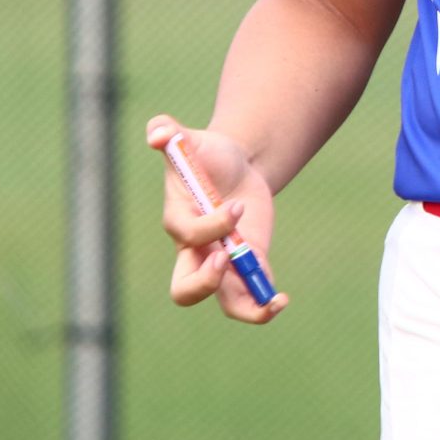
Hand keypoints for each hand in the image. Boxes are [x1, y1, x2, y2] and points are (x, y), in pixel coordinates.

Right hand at [145, 116, 287, 324]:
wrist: (236, 164)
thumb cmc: (208, 152)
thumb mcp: (192, 139)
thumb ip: (170, 132)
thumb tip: (158, 132)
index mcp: (179, 221)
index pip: (188, 236)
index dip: (213, 226)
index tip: (237, 206)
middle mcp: (196, 250)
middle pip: (184, 289)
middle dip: (205, 282)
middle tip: (227, 259)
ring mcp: (221, 262)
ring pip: (223, 302)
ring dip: (248, 308)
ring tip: (274, 300)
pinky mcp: (246, 264)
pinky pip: (250, 295)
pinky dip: (264, 302)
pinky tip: (281, 297)